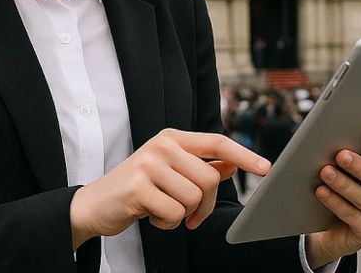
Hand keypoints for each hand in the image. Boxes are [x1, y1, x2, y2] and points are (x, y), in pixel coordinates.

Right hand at [69, 128, 269, 248]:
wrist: (94, 204)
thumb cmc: (137, 189)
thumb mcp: (169, 172)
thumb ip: (199, 166)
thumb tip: (231, 165)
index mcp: (172, 138)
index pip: (217, 142)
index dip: (243, 155)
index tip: (265, 168)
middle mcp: (162, 145)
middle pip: (209, 179)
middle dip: (204, 206)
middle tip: (189, 215)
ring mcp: (148, 164)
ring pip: (193, 199)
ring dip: (182, 215)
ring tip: (161, 209)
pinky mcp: (138, 187)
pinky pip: (174, 213)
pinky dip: (167, 223)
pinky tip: (149, 215)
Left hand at [305, 129, 360, 268]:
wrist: (337, 225)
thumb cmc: (349, 185)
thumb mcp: (356, 170)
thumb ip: (357, 154)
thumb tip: (339, 135)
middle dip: (359, 166)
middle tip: (340, 154)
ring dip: (343, 184)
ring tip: (324, 171)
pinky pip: (352, 216)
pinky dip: (335, 202)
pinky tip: (321, 191)